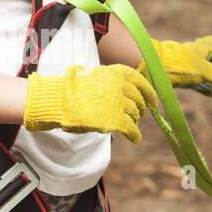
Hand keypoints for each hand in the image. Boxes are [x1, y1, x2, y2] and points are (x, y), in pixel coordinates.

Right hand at [24, 63, 158, 143]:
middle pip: (138, 100)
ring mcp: (119, 104)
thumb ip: (112, 82)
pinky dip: (135, 135)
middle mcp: (121, 87)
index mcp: (118, 73)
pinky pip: (131, 129)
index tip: (153, 102)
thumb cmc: (72, 88)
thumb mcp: (95, 76)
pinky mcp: (115, 120)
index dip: (149, 94)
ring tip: (129, 125)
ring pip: (135, 115)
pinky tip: (135, 138)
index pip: (141, 83)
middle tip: (137, 116)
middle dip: (140, 109)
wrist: (59, 100)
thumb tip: (126, 92)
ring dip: (134, 121)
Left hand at [137, 36, 211, 88]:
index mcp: (203, 47)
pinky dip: (205, 85)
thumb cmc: (175, 65)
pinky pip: (197, 79)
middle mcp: (195, 53)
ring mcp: (187, 64)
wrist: (150, 69)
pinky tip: (210, 92)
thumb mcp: (204, 72)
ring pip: (205, 69)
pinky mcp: (181, 74)